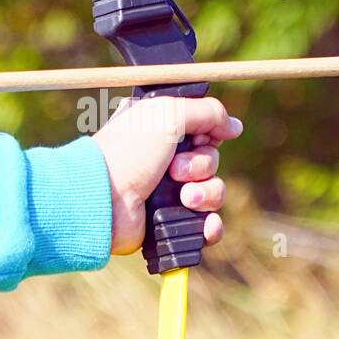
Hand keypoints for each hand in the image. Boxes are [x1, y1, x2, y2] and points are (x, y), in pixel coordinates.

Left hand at [93, 95, 242, 255]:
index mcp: (162, 131)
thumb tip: (235, 126)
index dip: (208, 133)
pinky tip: (205, 224)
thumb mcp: (168, 113)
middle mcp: (165, 160)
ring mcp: (167, 192)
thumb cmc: (128, 151)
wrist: (104, 200)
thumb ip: (208, 112)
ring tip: (183, 197)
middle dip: (202, 165)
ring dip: (206, 194)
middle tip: (174, 169)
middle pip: (211, 160)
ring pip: (214, 192)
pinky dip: (210, 225)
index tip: (199, 136)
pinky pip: (207, 225)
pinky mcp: (170, 221)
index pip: (204, 130)